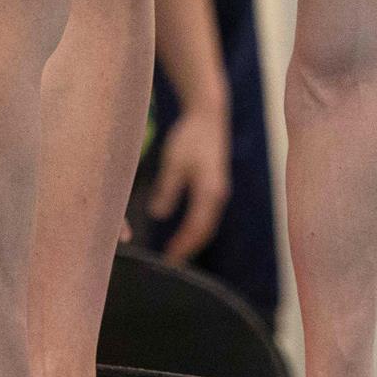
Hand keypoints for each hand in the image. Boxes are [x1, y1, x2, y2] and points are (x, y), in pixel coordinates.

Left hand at [148, 104, 230, 264]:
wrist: (209, 115)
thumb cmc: (189, 136)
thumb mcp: (173, 162)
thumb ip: (167, 189)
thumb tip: (157, 215)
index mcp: (209, 191)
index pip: (196, 227)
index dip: (183, 245)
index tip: (169, 260)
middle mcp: (218, 194)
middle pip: (205, 230)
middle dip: (189, 247)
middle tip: (172, 262)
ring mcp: (219, 190)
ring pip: (208, 223)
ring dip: (194, 239)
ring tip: (177, 251)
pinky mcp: (216, 184)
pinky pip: (208, 213)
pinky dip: (197, 226)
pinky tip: (185, 230)